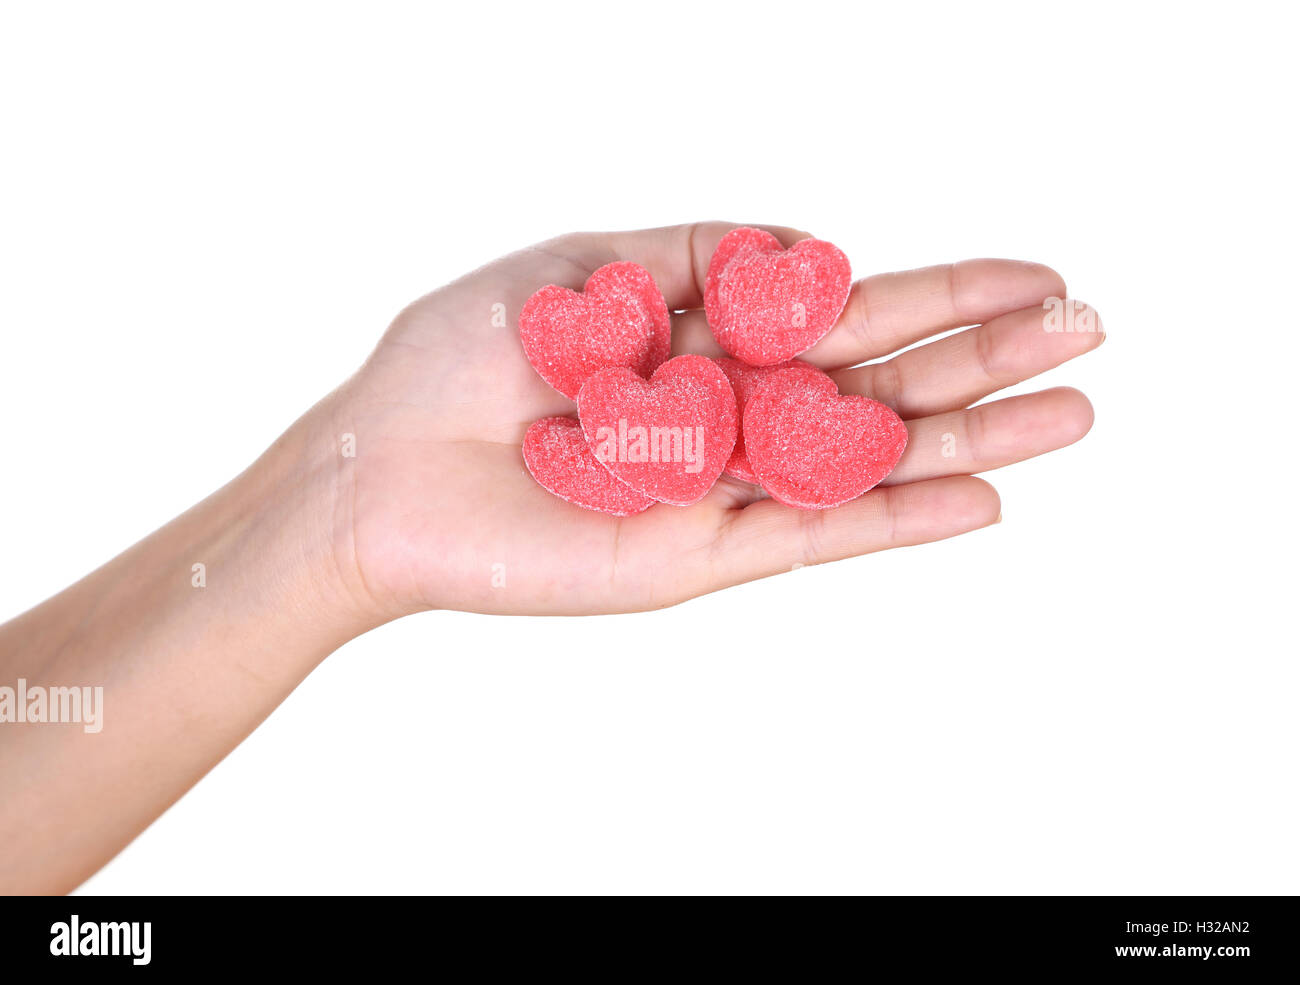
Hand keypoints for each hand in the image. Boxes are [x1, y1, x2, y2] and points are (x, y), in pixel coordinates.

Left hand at [321, 222, 1101, 618]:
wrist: (382, 468)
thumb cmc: (464, 355)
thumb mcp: (586, 264)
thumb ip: (703, 255)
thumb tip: (816, 245)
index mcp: (712, 337)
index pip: (850, 312)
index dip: (942, 293)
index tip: (1030, 276)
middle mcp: (733, 412)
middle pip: (883, 382)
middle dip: (986, 355)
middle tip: (1090, 328)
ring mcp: (726, 486)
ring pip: (870, 460)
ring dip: (974, 436)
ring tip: (1073, 411)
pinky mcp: (699, 553)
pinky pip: (814, 534)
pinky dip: (898, 519)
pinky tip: (983, 500)